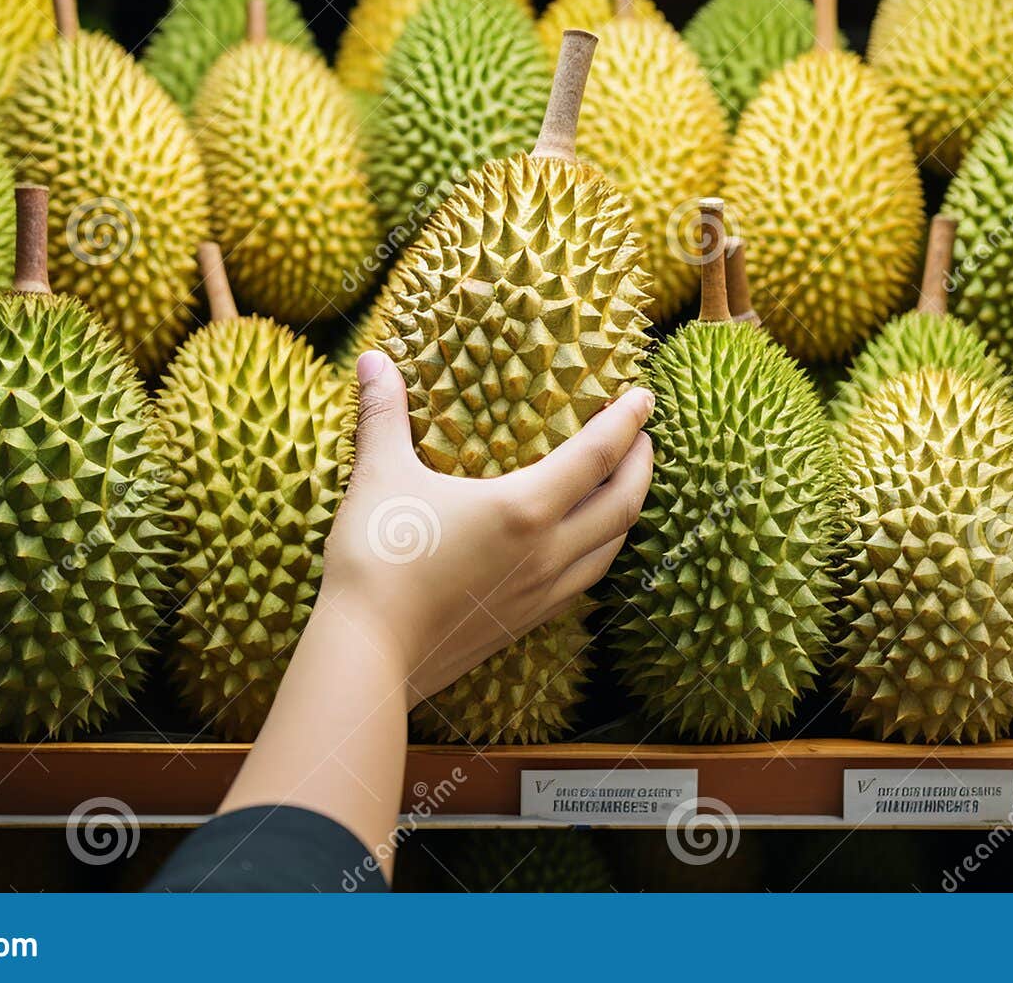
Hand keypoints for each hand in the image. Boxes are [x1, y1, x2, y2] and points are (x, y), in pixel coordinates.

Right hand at [314, 350, 654, 705]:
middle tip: (644, 436)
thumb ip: (383, 414)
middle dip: (642, 465)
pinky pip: (582, 584)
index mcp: (525, 508)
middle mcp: (548, 552)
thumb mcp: (380, 476)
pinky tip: (584, 549)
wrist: (367, 654)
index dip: (627, 421)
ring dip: (627, 511)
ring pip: (610, 549)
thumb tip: (371, 358)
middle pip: (623, 503)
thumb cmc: (377, 560)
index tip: (645, 397)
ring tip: (624, 487)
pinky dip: (599, 554)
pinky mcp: (525, 624)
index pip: (598, 454)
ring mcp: (541, 593)